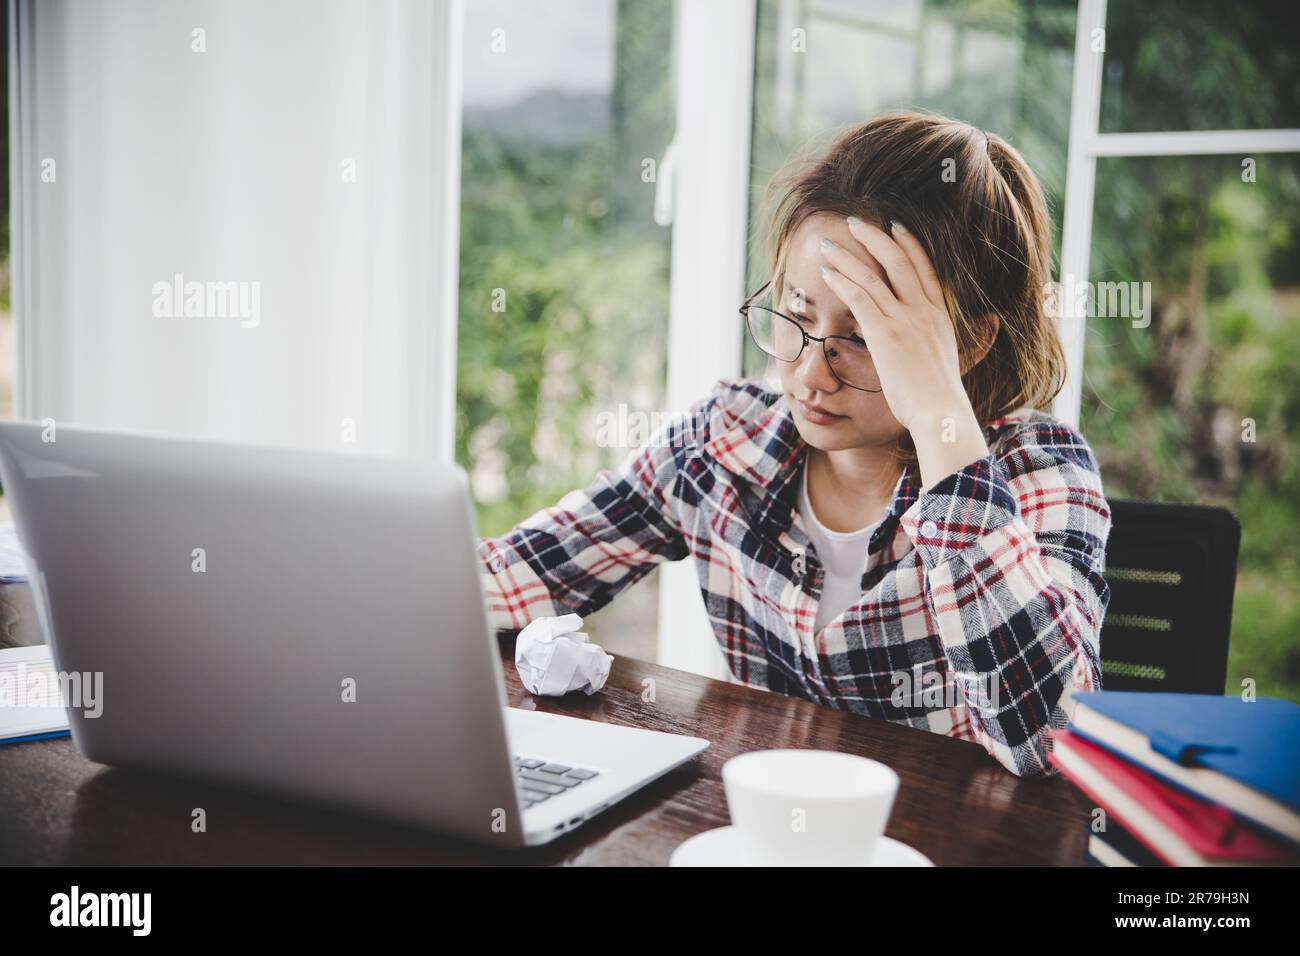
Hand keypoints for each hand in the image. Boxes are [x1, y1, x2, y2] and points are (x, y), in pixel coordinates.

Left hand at [818, 216, 988, 486]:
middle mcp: (923, 311)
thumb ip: (934, 347)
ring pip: (874, 275)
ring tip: (827, 243)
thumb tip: (928, 348)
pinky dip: (842, 281)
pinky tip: (826, 272)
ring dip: (848, 256)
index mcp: (939, 316)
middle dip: (874, 237)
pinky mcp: (885, 333)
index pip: (926, 268)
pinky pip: (860, 297)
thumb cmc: (938, 399)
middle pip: (899, 260)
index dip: (910, 244)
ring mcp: (905, 320)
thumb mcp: (944, 363)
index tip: (895, 226)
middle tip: (854, 222)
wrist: (941, 412)